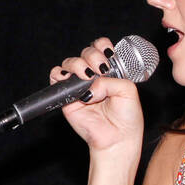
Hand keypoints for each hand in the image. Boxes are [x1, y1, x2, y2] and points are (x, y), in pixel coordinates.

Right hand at [51, 36, 144, 156]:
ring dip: (78, 64)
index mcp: (109, 71)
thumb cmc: (127, 117)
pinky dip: (60, 74)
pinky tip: (70, 79)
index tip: (108, 55)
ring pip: (70, 62)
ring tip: (88, 77)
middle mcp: (94, 76)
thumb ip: (111, 80)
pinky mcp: (67, 97)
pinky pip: (56, 78)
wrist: (117, 138)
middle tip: (101, 68)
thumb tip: (91, 84)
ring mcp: (79, 85)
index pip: (101, 48)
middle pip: (85, 52)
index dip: (102, 46)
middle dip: (93, 56)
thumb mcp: (128, 90)